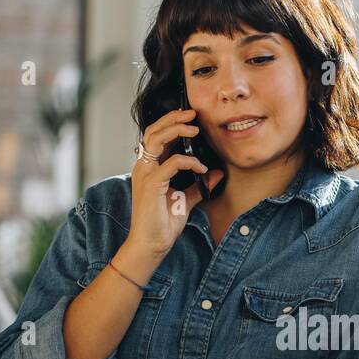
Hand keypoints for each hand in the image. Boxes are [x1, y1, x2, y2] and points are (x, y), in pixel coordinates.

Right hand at [128, 109, 224, 260]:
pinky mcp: (151, 184)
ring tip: (195, 128)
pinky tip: (201, 168)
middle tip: (193, 114)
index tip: (191, 119)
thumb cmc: (162, 225)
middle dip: (173, 118)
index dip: (172, 124)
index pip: (156, 137)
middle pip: (153, 130)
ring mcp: (145, 174)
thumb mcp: (184, 200)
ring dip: (176, 130)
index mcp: (148, 168)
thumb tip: (216, 173)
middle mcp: (143, 167)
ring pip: (156, 139)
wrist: (150, 245)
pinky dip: (189, 161)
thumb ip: (197, 185)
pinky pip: (172, 163)